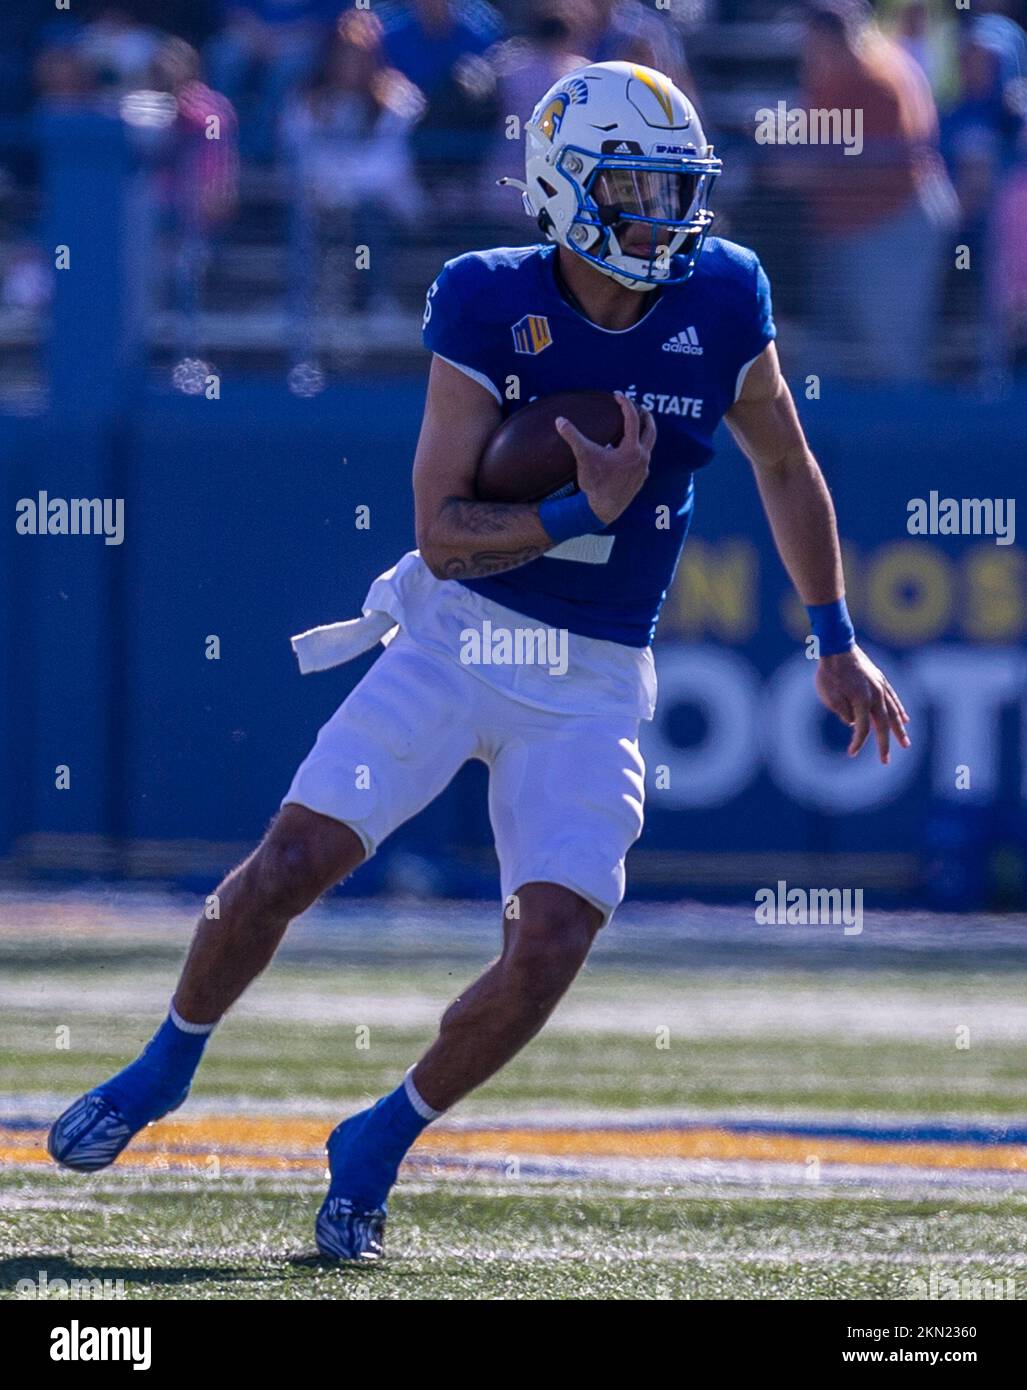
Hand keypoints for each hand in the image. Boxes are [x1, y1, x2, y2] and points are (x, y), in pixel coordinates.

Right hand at [554, 392, 654, 525]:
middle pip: (650, 430)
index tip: (618, 395)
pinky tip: (630, 452)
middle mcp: (642, 457)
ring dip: (643, 434)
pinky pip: (644, 459)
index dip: (625, 404)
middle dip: (645, 416)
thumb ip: (573, 436)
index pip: (632, 419)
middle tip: (638, 407)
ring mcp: (643, 469)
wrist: (602, 509)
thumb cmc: (595, 483)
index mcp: (631, 449)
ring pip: (649, 445)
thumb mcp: (583, 456)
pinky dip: (640, 450)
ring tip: (635, 428)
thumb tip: (559, 420)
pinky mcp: (641, 479)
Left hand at [815, 645, 910, 763]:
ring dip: (899, 730)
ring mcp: (880, 687)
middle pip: (883, 725)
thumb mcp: (828, 696)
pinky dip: (899, 710)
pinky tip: (904, 719)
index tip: (851, 753)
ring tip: (905, 743)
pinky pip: (893, 699)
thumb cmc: (828, 672)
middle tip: (885, 761)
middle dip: (885, 744)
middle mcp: (875, 695)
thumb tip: (854, 723)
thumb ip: (842, 712)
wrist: (836, 646)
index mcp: (861, 700)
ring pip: (893, 713)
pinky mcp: (880, 680)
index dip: (857, 742)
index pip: (862, 729)